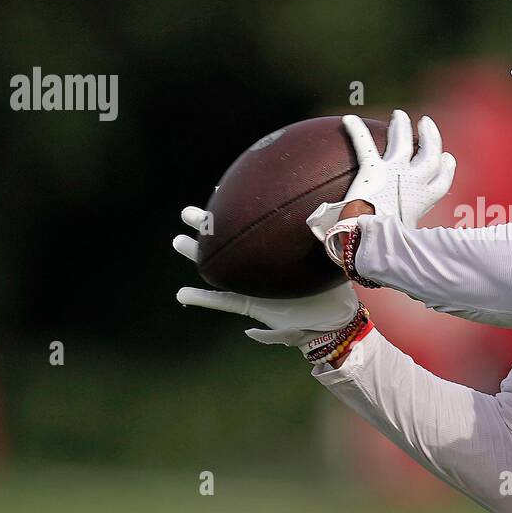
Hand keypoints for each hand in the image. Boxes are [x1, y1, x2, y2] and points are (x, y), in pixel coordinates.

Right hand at [173, 206, 358, 347]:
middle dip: (207, 227)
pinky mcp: (253, 306)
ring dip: (198, 256)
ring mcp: (254, 285)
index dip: (236, 211)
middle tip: (187, 213)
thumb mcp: (329, 257)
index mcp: (274, 253)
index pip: (251, 227)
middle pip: (228, 243)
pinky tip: (182, 293)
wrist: (334, 320)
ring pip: (219, 268)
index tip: (220, 192)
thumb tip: (323, 210)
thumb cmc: (333, 288)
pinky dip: (203, 299)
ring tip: (177, 240)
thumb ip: (324, 236)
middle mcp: (260, 267)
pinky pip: (224, 301)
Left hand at [306, 110, 455, 241]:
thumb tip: (400, 253)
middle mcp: (415, 183)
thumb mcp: (403, 240)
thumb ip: (404, 237)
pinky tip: (348, 118)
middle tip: (426, 123)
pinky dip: (356, 130)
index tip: (447, 157)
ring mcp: (395, 173)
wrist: (370, 243)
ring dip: (401, 127)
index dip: (446, 167)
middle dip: (431, 136)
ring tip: (399, 114)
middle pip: (430, 154)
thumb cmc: (385, 245)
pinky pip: (364, 144)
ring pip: (403, 142)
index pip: (442, 180)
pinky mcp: (373, 170)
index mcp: (424, 200)